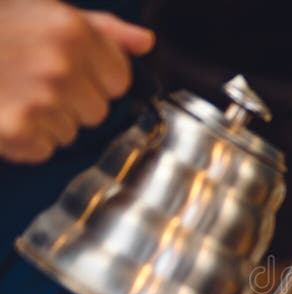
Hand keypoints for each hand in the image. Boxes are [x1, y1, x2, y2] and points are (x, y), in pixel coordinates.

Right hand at [0, 0, 154, 163]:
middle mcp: (62, 64)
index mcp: (73, 31)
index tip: (66, 71)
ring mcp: (40, 99)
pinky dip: (23, 141)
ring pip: (71, 133)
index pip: (119, 80)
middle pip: (98, 111)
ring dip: (46, 123)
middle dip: (71, 103)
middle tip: (31, 83)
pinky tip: (2, 115)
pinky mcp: (18, 129)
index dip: (94, 80)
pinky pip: (43, 150)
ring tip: (11, 95)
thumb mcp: (43, 12)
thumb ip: (102, 28)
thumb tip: (144, 42)